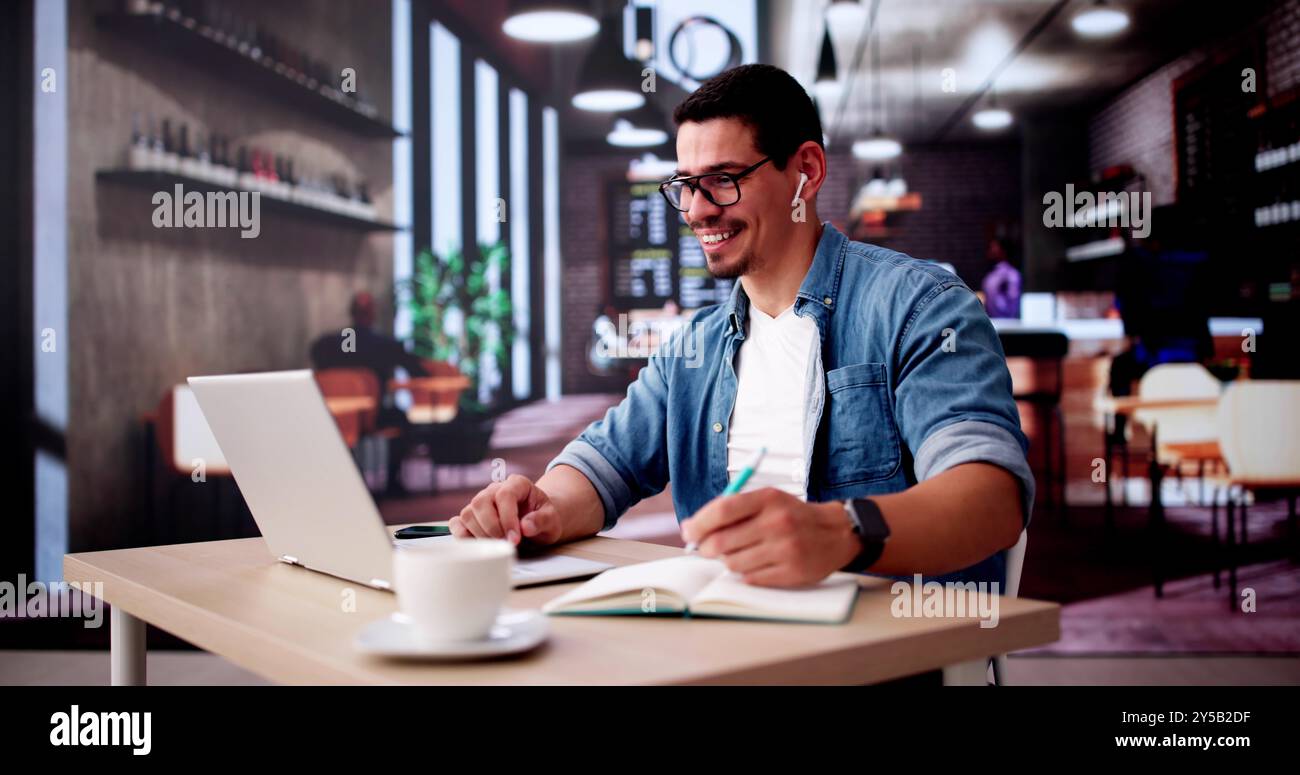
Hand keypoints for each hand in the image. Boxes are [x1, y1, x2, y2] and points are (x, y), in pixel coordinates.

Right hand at [450, 474, 562, 544]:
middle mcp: (495, 489)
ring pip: (468, 513)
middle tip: (506, 543)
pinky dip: (462, 535)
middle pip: (481, 502)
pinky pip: (457, 523)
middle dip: (492, 528)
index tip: (515, 539)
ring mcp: (481, 502)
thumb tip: (525, 526)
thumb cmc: (544, 518)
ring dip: (480, 534)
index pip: (504, 495)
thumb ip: (542, 520)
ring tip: (497, 545)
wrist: (538, 522)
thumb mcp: (552, 520)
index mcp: (517, 484)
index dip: (507, 518)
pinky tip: (478, 544)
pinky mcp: (472, 517)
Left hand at [679, 488, 861, 586]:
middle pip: (722, 541)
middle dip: (707, 548)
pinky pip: (751, 579)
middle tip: (706, 549)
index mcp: (768, 499)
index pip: (722, 510)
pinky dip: (746, 574)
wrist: (836, 533)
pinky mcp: (792, 572)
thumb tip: (693, 528)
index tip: (688, 532)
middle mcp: (777, 523)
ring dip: (728, 561)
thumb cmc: (792, 516)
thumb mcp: (768, 500)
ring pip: (733, 563)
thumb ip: (734, 509)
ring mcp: (785, 550)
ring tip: (739, 554)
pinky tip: (756, 564)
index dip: (698, 523)